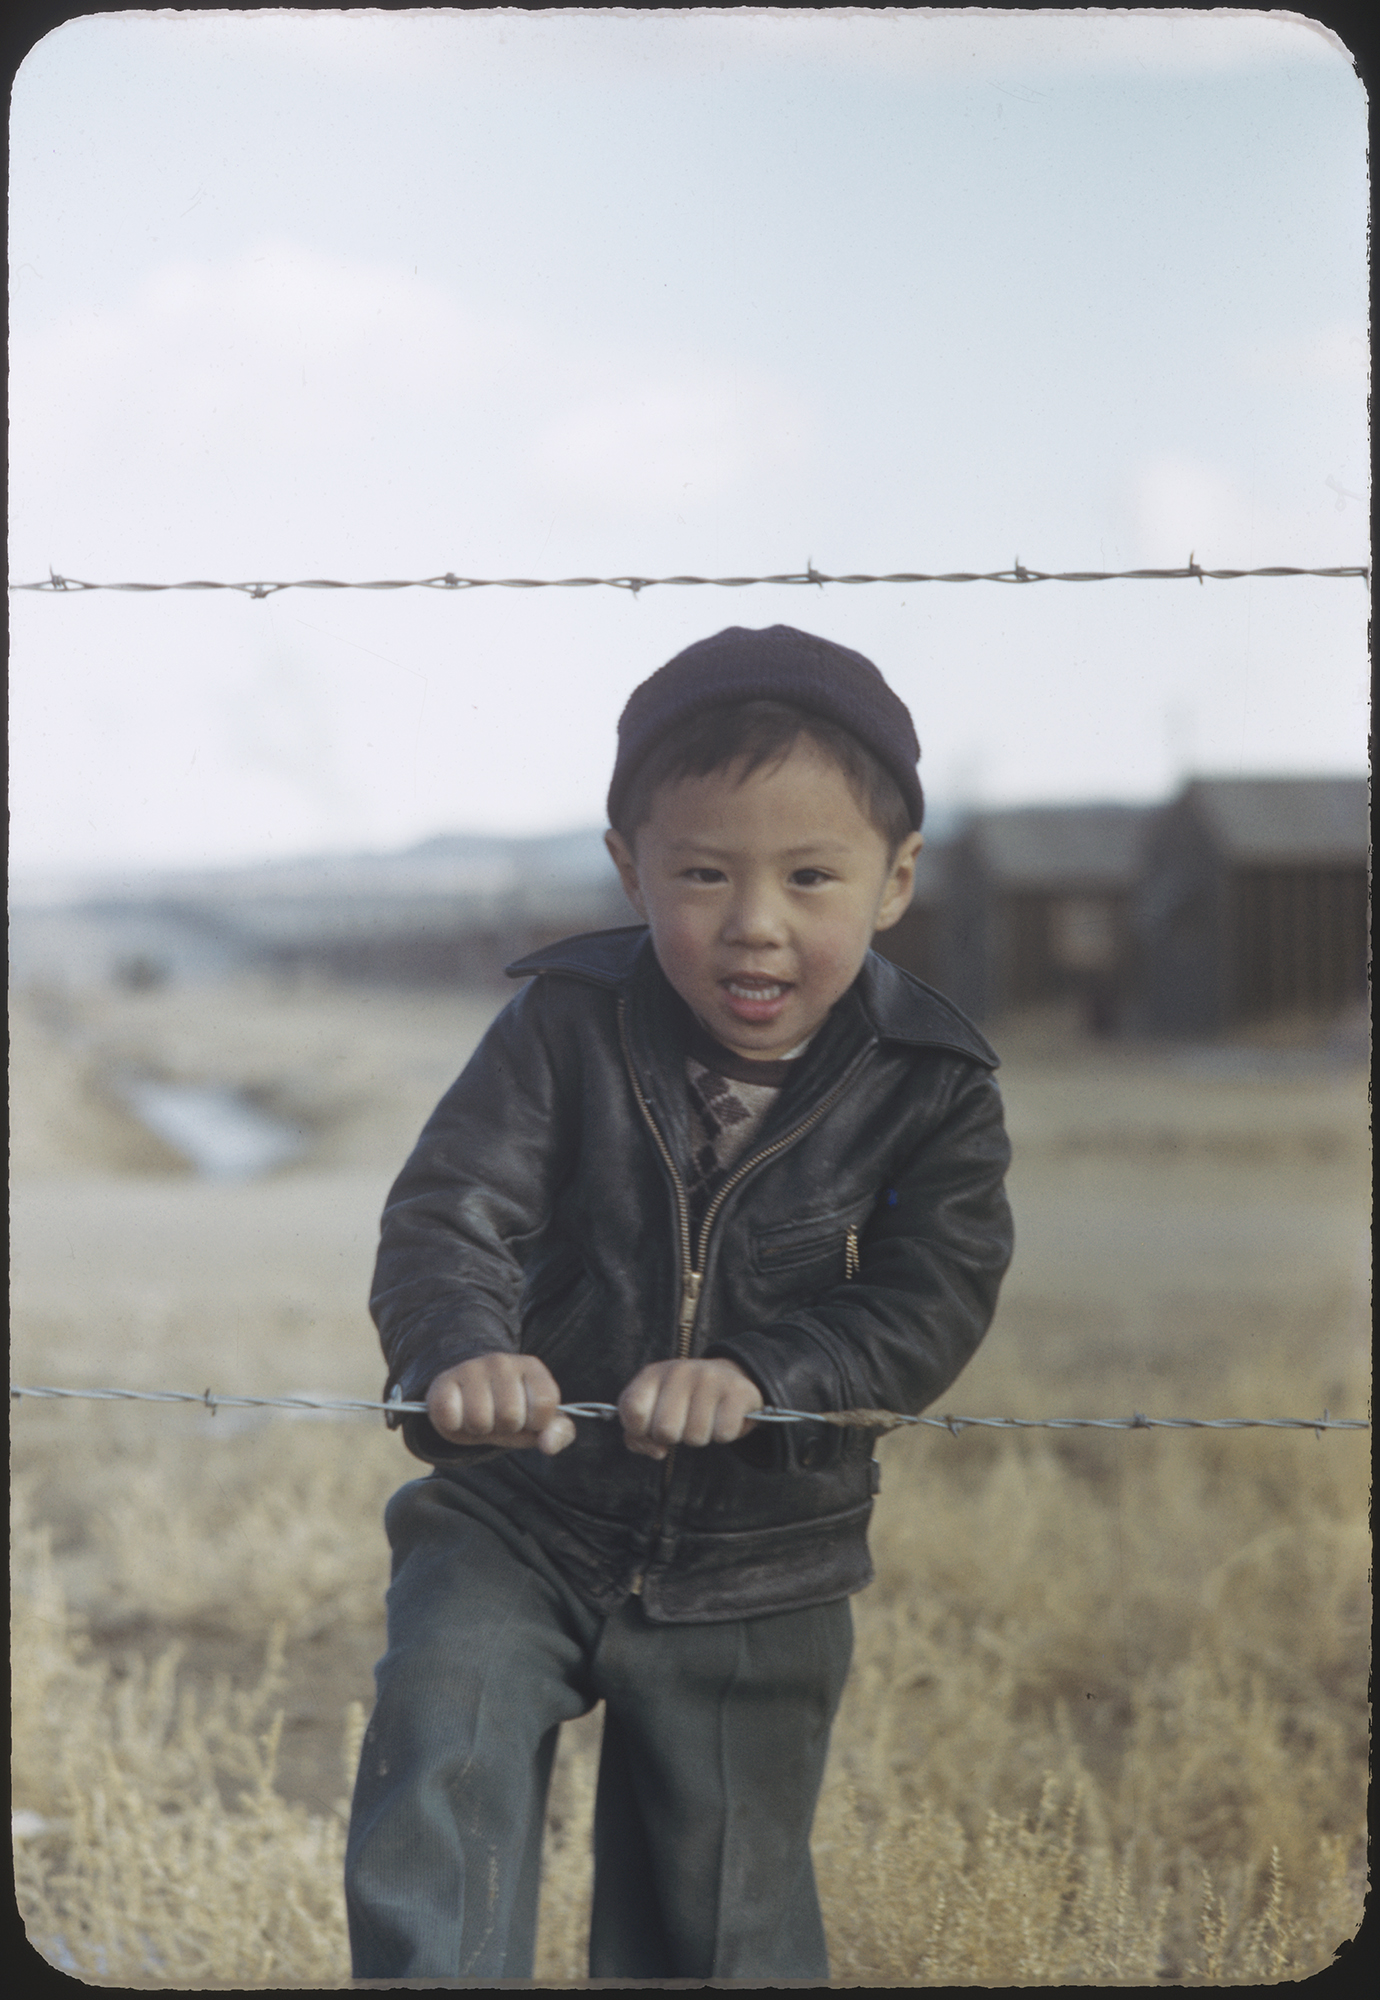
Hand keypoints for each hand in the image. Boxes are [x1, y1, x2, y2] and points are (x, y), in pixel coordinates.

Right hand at [426, 1353, 574, 1455]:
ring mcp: (471, 1368)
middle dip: (506, 1428)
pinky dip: (454, 1426)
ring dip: (480, 1429)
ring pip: (480, 1419)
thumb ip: (557, 1433)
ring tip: (480, 1417)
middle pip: (511, 1415)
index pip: (545, 1404)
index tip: (528, 1419)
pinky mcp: (443, 1381)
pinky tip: (459, 1414)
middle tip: (499, 1419)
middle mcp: (502, 1361)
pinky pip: (450, 1417)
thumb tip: (548, 1445)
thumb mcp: (537, 1423)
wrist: (466, 1394)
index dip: (536, 1423)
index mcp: (532, 1368)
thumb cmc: (509, 1411)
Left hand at [617, 1359, 763, 1460]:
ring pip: (695, 1436)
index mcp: (652, 1375)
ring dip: (700, 1437)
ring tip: (704, 1419)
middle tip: (682, 1423)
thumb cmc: (682, 1402)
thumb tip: (658, 1450)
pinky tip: (723, 1418)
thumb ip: (637, 1434)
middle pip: (665, 1430)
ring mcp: (710, 1378)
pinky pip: (723, 1434)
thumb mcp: (652, 1410)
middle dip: (673, 1437)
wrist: (728, 1378)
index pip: (632, 1409)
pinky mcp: (738, 1390)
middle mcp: (680, 1371)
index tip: (650, 1429)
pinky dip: (723, 1435)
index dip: (639, 1431)